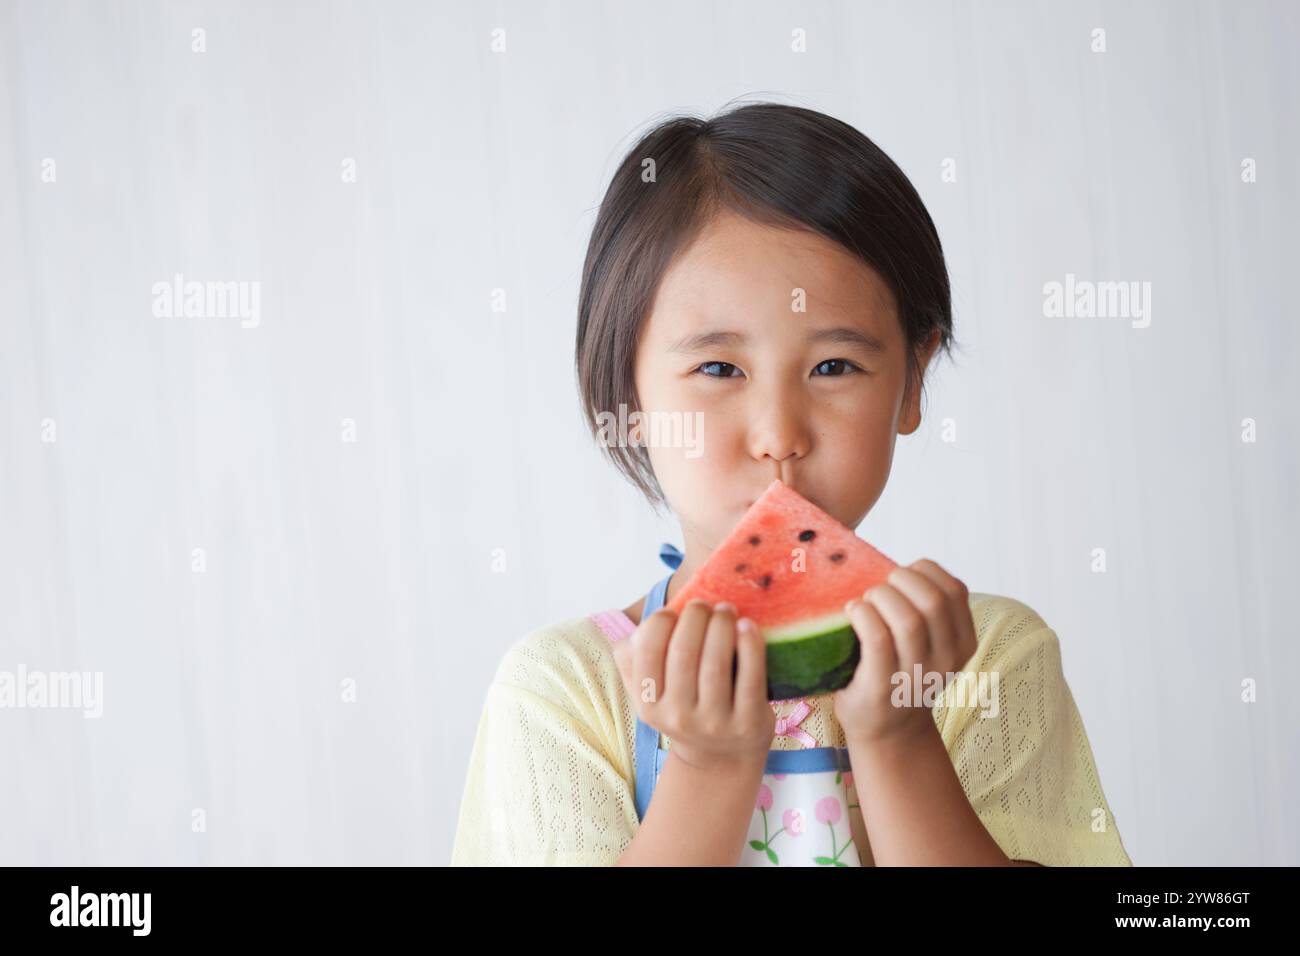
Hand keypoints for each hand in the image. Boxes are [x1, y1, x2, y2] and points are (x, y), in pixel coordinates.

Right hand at [624, 600, 774, 771]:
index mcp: (648, 705)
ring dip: (722, 624)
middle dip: (695, 616)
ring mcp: (714, 723)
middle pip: (683, 651)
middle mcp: (678, 717)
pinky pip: (750, 676)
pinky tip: (747, 627)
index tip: (674, 611)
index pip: (647, 651)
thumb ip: (634, 660)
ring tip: (726, 611)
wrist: (721, 757)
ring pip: (716, 662)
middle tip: (705, 605)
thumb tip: (639, 630)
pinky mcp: (748, 723)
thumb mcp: (650, 693)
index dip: (660, 621)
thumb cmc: (683, 707)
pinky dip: (750, 645)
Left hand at [833, 560, 978, 745]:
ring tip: (865, 601)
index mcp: (963, 642)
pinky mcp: (884, 687)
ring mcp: (916, 677)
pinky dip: (863, 615)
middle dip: (900, 580)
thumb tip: (889, 565)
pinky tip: (852, 612)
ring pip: (908, 620)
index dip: (925, 571)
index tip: (903, 575)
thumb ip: (926, 609)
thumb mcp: (930, 643)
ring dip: (880, 597)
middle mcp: (947, 661)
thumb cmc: (900, 671)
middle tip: (879, 588)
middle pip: (933, 601)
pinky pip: (878, 639)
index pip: (955, 589)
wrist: (888, 730)